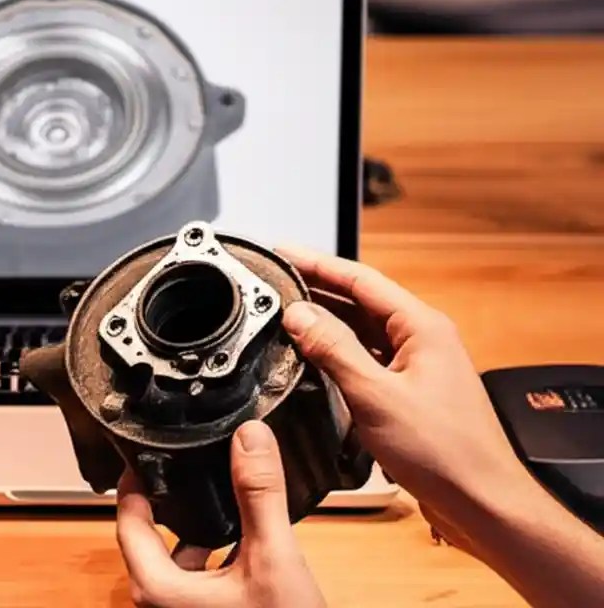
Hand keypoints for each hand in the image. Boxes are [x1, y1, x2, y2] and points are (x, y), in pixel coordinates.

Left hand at [116, 420, 325, 607]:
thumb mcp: (274, 560)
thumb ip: (259, 495)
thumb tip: (249, 438)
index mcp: (156, 589)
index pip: (127, 520)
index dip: (134, 480)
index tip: (144, 452)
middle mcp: (159, 606)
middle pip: (150, 538)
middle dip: (172, 502)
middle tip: (189, 466)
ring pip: (175, 561)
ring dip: (195, 531)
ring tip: (220, 498)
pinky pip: (196, 581)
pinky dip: (211, 557)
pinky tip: (241, 544)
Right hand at [275, 246, 531, 553]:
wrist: (480, 500)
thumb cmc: (444, 451)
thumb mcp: (376, 396)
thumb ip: (333, 351)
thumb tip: (298, 315)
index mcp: (422, 327)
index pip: (361, 279)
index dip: (317, 263)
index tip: (283, 253)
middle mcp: (422, 339)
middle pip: (360, 301)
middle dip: (316, 291)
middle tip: (274, 284)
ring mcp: (417, 366)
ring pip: (362, 332)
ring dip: (325, 324)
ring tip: (283, 317)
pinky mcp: (409, 392)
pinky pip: (366, 359)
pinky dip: (337, 354)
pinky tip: (312, 360)